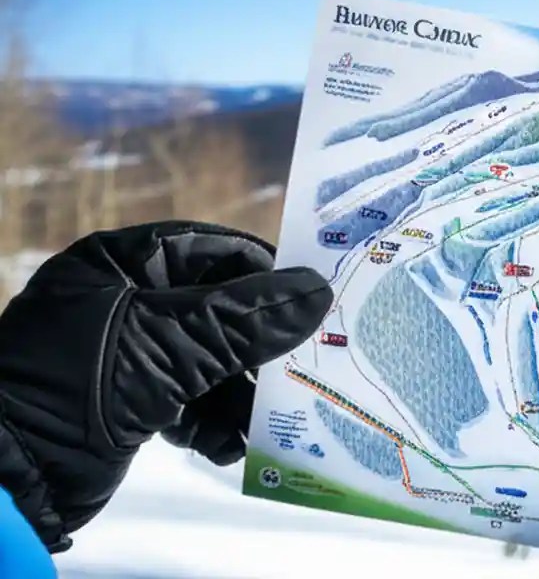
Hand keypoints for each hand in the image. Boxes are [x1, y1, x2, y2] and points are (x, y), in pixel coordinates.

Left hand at [0, 222, 331, 550]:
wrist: (4, 477)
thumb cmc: (75, 386)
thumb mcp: (165, 346)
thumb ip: (244, 320)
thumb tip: (319, 292)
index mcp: (121, 262)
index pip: (214, 251)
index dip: (265, 276)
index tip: (312, 303)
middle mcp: (126, 299)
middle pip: (218, 310)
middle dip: (256, 349)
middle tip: (299, 370)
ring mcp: (128, 352)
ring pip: (210, 361)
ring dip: (238, 395)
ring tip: (260, 422)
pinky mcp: (129, 401)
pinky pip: (190, 399)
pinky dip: (211, 422)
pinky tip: (226, 446)